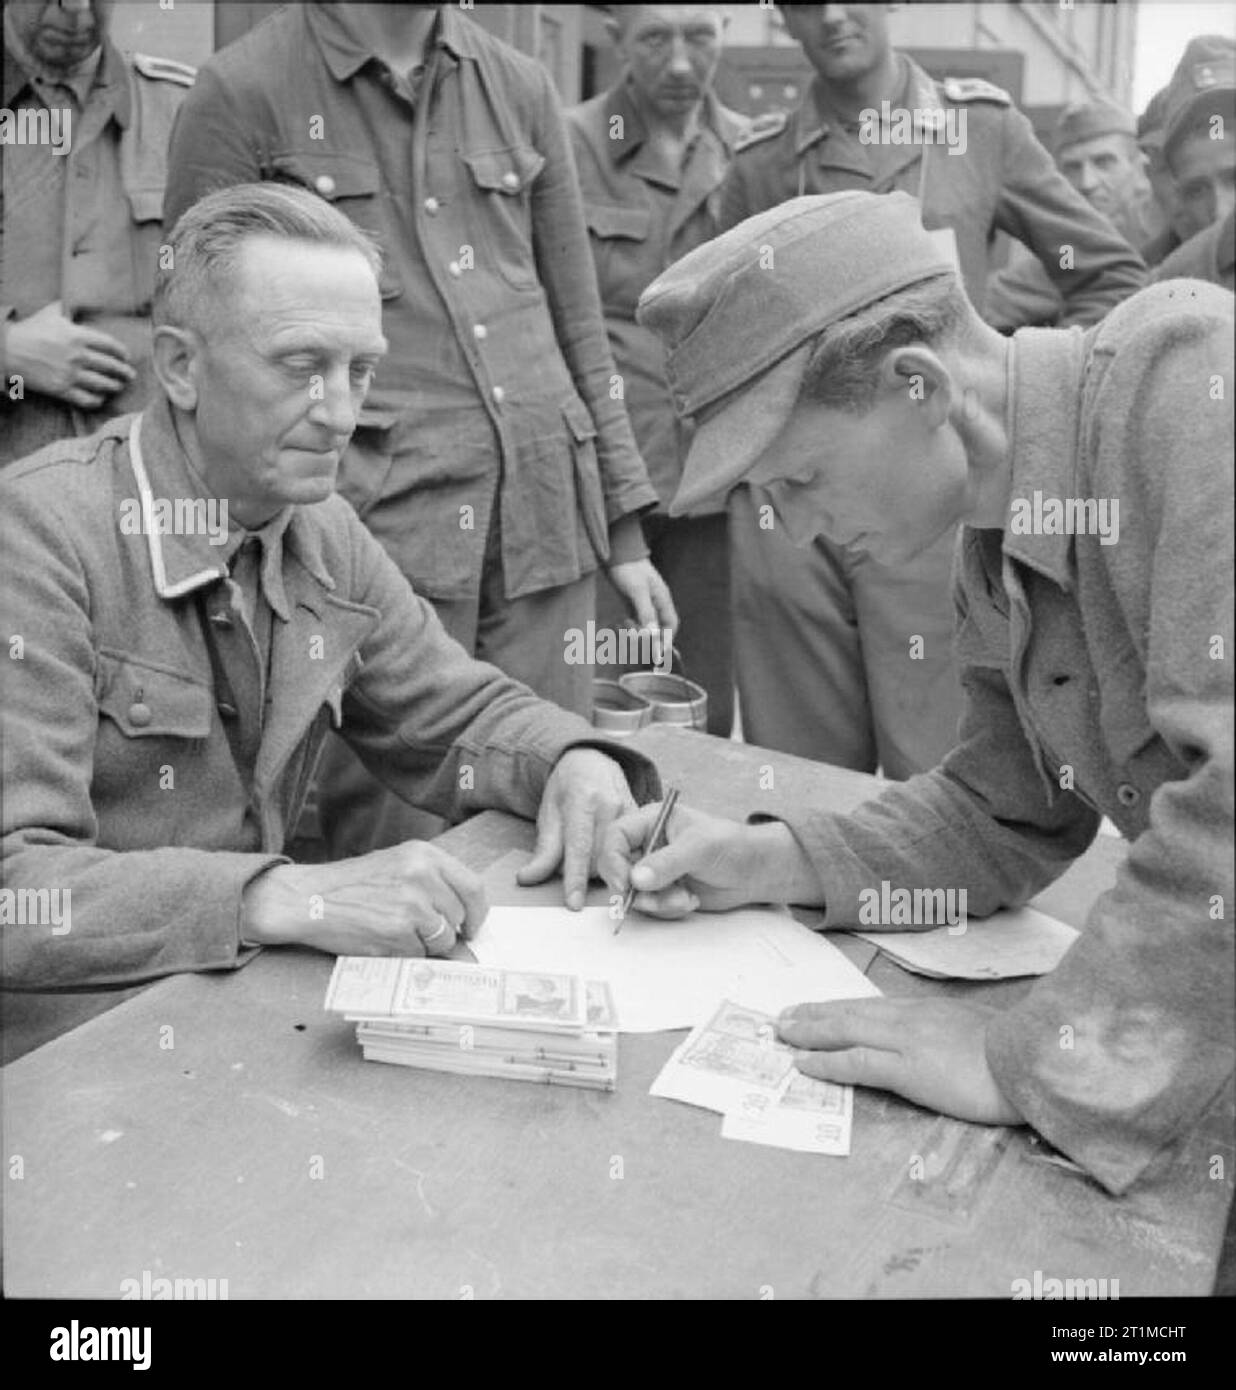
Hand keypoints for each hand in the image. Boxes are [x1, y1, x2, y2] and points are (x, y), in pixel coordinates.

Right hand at [4, 301, 135, 408]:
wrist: (7, 350)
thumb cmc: (29, 330)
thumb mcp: (50, 313)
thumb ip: (68, 309)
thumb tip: (77, 303)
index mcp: (78, 335)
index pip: (110, 345)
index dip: (122, 352)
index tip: (126, 356)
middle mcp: (78, 356)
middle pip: (111, 366)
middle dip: (124, 372)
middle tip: (130, 375)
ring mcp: (71, 374)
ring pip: (103, 384)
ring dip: (115, 386)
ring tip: (119, 386)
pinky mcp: (62, 389)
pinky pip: (87, 399)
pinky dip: (97, 400)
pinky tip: (100, 398)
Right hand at [241, 841, 486, 957]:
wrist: (307, 898)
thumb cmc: (351, 885)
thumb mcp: (397, 865)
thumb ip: (433, 884)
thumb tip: (467, 920)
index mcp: (424, 854)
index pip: (473, 887)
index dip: (477, 912)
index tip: (472, 926)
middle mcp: (422, 875)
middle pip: (459, 916)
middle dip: (446, 931)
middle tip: (421, 931)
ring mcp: (411, 904)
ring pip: (443, 939)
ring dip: (425, 945)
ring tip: (396, 932)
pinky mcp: (397, 931)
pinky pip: (419, 954)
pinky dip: (405, 954)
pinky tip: (382, 939)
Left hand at [517, 748, 635, 908]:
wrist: (593, 760)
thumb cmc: (567, 788)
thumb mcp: (549, 814)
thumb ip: (544, 850)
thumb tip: (527, 878)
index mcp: (581, 801)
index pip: (578, 847)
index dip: (576, 878)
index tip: (574, 903)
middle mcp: (609, 805)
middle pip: (601, 858)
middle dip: (586, 873)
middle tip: (575, 865)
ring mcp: (629, 810)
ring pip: (619, 858)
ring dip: (603, 869)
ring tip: (592, 856)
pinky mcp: (641, 818)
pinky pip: (634, 850)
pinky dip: (622, 860)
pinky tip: (613, 855)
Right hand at [597, 802, 821, 917]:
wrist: (755, 872)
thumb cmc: (732, 846)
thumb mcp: (700, 848)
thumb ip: (667, 862)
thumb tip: (636, 879)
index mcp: (651, 821)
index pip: (615, 837)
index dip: (613, 860)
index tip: (625, 885)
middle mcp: (647, 844)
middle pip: (617, 868)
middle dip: (635, 889)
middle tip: (654, 900)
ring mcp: (654, 870)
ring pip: (633, 893)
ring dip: (657, 902)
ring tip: (685, 898)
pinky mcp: (662, 891)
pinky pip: (650, 907)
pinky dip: (667, 909)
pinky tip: (690, 900)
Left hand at [606, 558, 678, 666]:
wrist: (616, 552)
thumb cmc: (628, 569)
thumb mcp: (637, 591)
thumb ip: (646, 612)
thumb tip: (652, 634)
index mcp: (662, 599)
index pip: (671, 625)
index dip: (666, 639)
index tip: (658, 652)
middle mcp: (655, 603)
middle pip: (658, 627)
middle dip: (649, 638)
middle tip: (637, 644)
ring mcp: (644, 602)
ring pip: (645, 625)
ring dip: (637, 633)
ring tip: (625, 630)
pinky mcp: (632, 602)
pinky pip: (634, 620)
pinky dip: (629, 627)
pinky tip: (620, 626)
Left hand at [777, 998, 1022, 1125]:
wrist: (1034, 1061)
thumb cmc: (1015, 1053)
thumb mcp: (976, 1031)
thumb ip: (949, 1033)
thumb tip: (937, 1044)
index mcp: (927, 1011)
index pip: (872, 1006)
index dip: (839, 1008)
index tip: (815, 1009)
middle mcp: (911, 1018)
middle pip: (851, 1012)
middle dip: (814, 1014)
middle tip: (783, 1016)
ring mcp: (907, 1041)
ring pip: (845, 1031)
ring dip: (809, 1032)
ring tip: (783, 1033)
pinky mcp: (909, 1068)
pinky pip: (857, 1063)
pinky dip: (826, 1062)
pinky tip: (804, 1064)